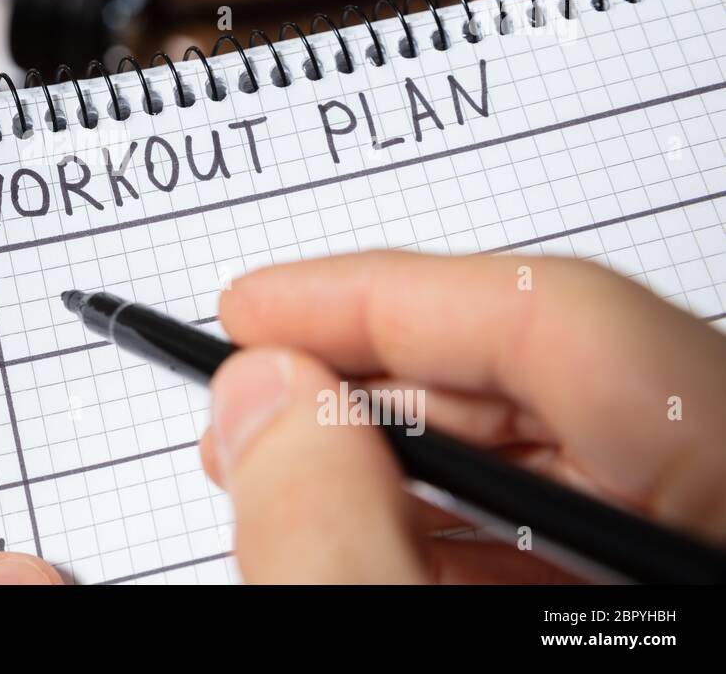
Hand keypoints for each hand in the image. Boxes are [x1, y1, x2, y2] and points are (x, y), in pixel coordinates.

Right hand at [203, 251, 725, 582]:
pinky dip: (446, 520)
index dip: (384, 297)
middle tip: (252, 391)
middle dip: (374, 378)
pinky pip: (562, 526)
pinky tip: (358, 528)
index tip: (257, 307)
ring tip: (280, 464)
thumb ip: (332, 530)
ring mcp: (700, 544)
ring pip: (550, 449)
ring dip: (397, 449)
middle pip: (547, 379)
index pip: (564, 324)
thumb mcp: (397, 635)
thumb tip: (263, 393)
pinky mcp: (660, 585)